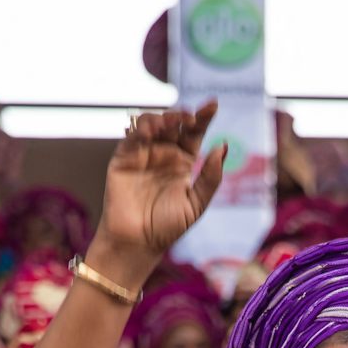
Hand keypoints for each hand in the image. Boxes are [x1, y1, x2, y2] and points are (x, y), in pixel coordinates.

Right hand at [93, 103, 226, 262]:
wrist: (138, 242)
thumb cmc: (168, 227)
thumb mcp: (197, 204)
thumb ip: (211, 177)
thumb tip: (223, 146)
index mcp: (185, 161)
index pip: (195, 132)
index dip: (203, 117)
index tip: (213, 105)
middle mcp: (165, 153)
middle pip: (174, 123)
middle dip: (182, 115)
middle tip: (189, 117)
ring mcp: (144, 153)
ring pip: (152, 123)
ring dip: (161, 119)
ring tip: (168, 124)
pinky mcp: (124, 157)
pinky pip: (132, 136)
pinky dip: (140, 129)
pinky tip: (150, 132)